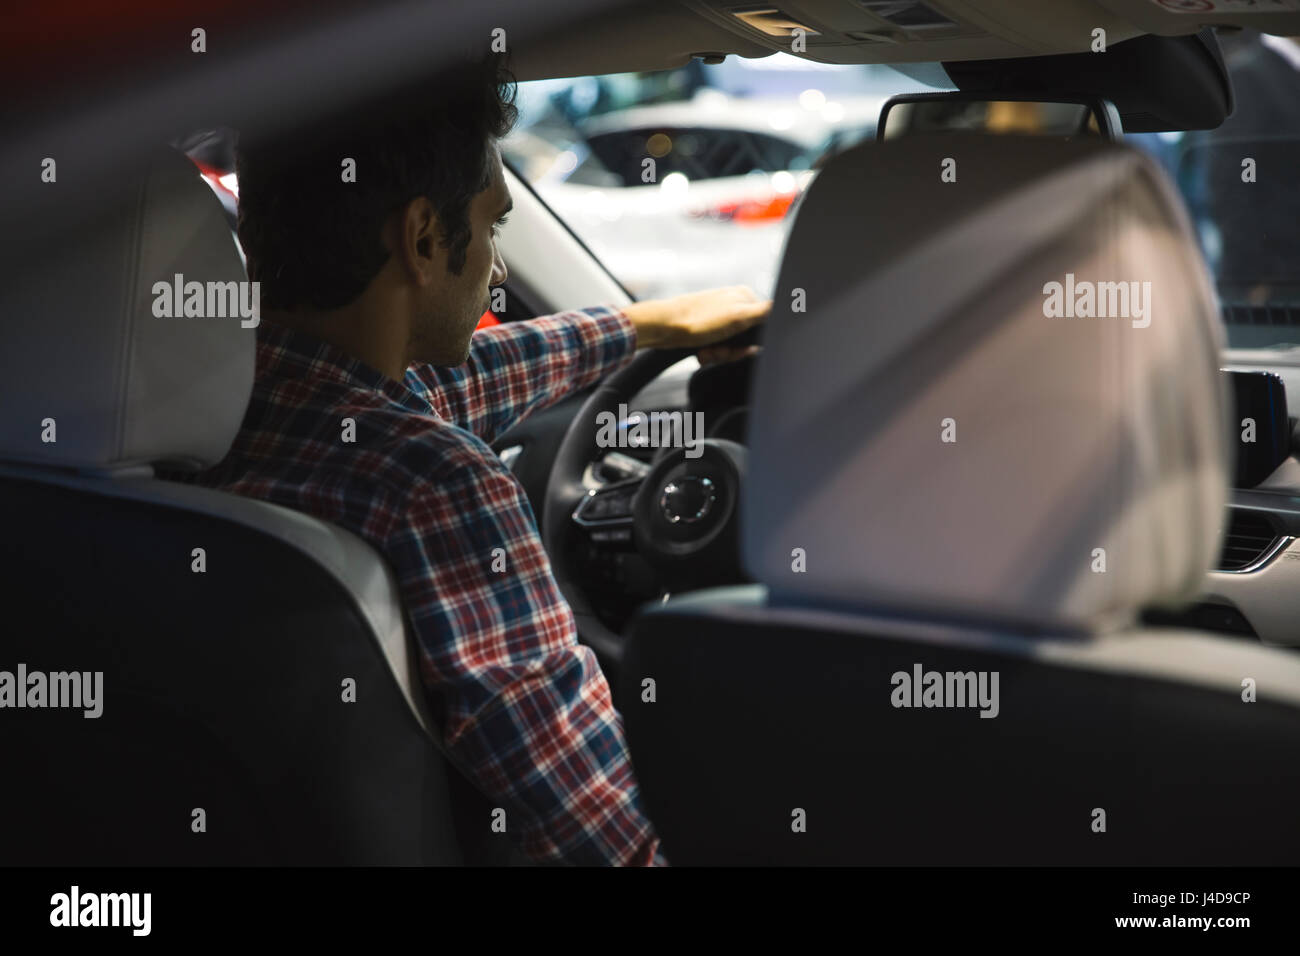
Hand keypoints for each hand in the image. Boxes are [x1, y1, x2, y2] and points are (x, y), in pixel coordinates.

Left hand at [621, 286, 769, 350]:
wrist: (664, 327)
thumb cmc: (698, 320)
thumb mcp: (738, 316)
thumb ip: (766, 312)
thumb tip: (795, 302)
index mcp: (744, 298)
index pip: (763, 327)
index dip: (751, 343)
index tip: (738, 347)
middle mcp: (733, 305)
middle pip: (746, 339)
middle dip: (731, 351)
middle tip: (718, 350)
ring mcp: (718, 317)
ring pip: (730, 347)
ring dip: (719, 355)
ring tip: (706, 352)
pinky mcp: (706, 329)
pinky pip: (717, 348)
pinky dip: (710, 354)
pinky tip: (701, 353)